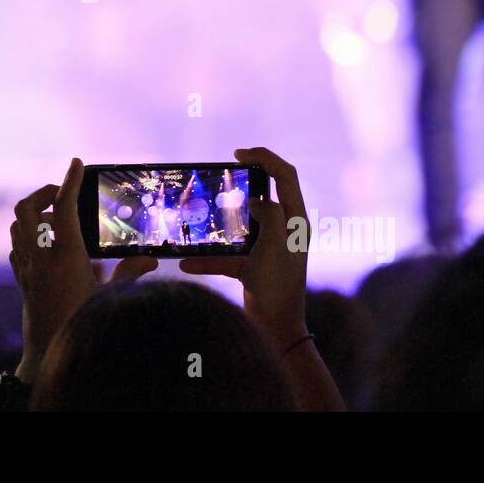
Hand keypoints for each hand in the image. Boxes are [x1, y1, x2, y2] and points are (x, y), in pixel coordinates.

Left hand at [9, 157, 154, 382]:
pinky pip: (16, 246)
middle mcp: (40, 258)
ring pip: (17, 225)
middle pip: (27, 208)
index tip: (77, 163)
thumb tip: (150, 260)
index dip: (70, 180)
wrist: (47, 357)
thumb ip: (129, 274)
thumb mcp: (109, 299)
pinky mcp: (21, 281)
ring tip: (55, 217)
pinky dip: (27, 235)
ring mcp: (27, 269)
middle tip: (63, 194)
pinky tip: (43, 244)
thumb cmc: (81, 327)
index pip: (65, 207)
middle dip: (43, 192)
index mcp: (65, 257)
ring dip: (33, 213)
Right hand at [181, 147, 310, 348]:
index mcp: (296, 220)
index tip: (237, 154)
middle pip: (266, 194)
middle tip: (222, 175)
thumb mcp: (274, 244)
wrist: (275, 329)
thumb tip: (255, 201)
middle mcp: (286, 231)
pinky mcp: (254, 267)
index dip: (265, 157)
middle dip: (244, 183)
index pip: (286, 175)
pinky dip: (209, 259)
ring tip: (202, 214)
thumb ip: (269, 214)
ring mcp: (269, 249)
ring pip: (243, 224)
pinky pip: (229, 256)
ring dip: (222, 222)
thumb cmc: (278, 285)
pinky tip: (187, 264)